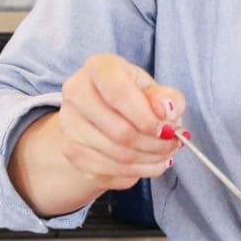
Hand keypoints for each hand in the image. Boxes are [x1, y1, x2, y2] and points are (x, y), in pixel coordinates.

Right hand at [55, 53, 186, 190]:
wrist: (107, 114)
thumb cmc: (135, 98)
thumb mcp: (157, 91)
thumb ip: (168, 98)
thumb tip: (167, 111)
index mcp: (99, 68)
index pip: (119, 93)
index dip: (147, 118)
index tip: (166, 130)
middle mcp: (76, 92)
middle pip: (120, 131)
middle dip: (154, 145)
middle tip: (172, 146)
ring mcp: (69, 123)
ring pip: (116, 154)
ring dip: (147, 160)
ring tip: (163, 155)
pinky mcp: (69, 149)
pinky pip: (106, 170)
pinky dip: (133, 173)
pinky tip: (146, 165)